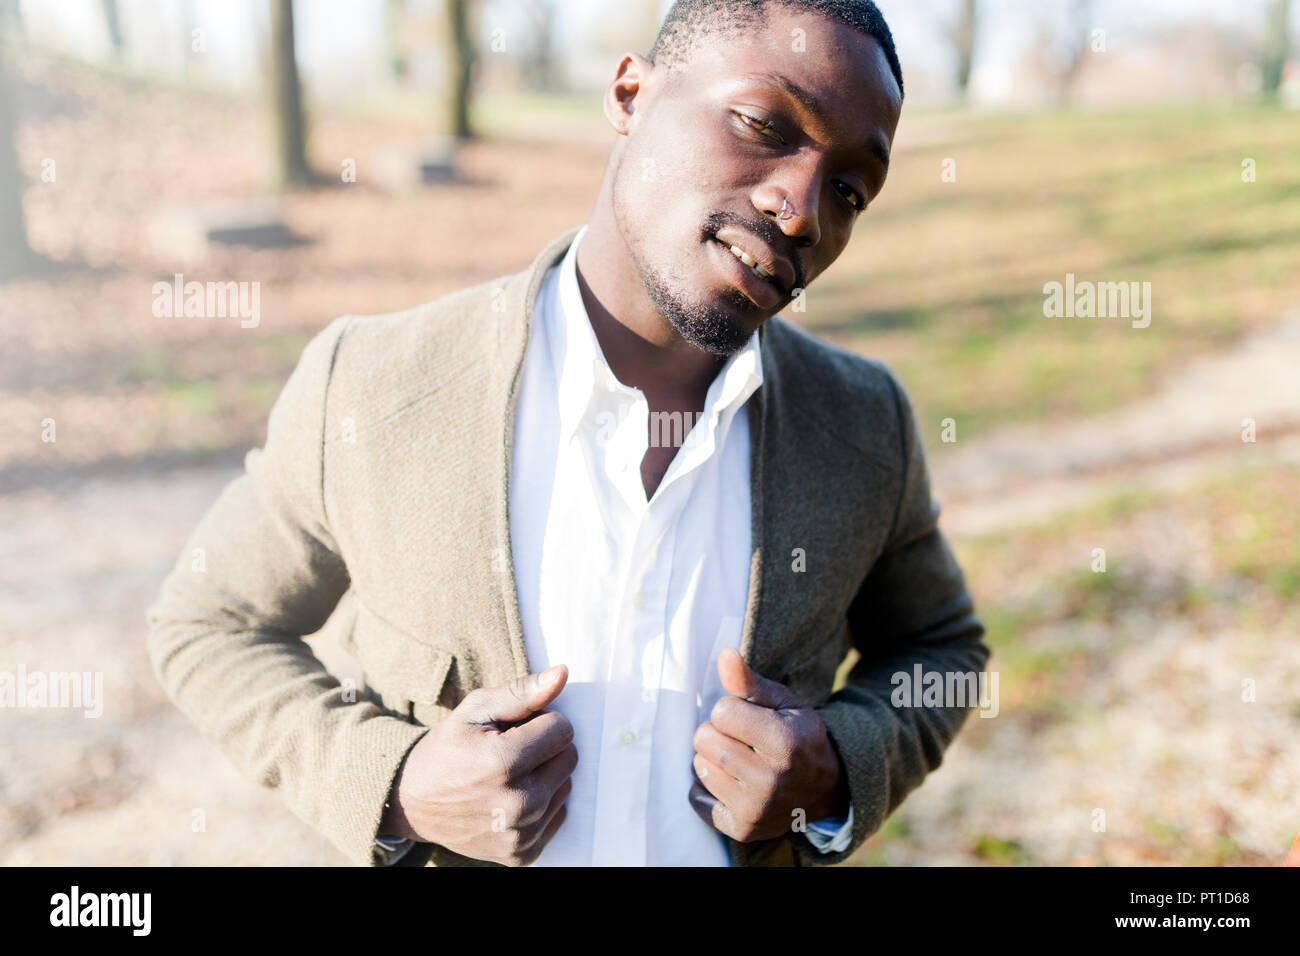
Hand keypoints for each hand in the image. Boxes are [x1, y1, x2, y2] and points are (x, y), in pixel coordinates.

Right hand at [380, 664, 576, 865]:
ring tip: (510, 775)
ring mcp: (521, 834)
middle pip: (569, 758)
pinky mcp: (522, 855)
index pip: (563, 729)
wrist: (412, 802)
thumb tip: (562, 674)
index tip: (515, 728)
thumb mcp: (475, 710)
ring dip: (545, 776)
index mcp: (504, 763)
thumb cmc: (447, 749)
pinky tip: (511, 797)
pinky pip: (558, 816)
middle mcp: (517, 804)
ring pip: (566, 786)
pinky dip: (541, 804)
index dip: (541, 721)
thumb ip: (522, 691)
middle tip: (512, 749)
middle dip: (546, 748)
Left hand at [689, 648, 846, 841]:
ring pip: (699, 767)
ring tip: (739, 761)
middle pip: (703, 739)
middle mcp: (770, 780)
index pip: (721, 712)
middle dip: (717, 733)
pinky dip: (707, 789)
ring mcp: (755, 809)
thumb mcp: (783, 703)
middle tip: (742, 740)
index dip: (732, 710)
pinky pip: (696, 798)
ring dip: (712, 760)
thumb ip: (749, 681)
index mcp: (784, 742)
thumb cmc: (797, 735)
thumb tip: (724, 655)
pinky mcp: (742, 829)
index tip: (751, 719)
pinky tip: (733, 783)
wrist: (823, 789)